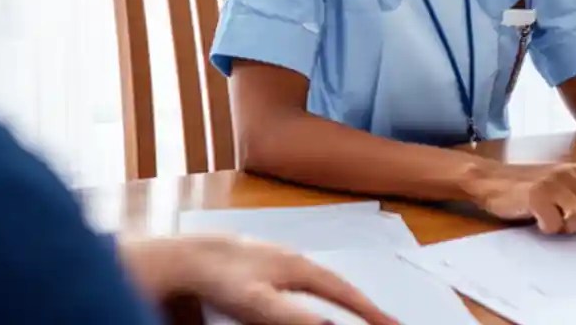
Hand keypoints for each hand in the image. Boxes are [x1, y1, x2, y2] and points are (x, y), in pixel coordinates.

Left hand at [119, 235, 397, 324]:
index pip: (344, 291)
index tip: (391, 324)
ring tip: (350, 308)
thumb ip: (299, 318)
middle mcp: (291, 257)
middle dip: (356, 302)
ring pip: (314, 279)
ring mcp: (274, 257)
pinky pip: (294, 280)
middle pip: (333, 283)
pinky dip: (309, 291)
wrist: (184, 257)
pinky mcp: (257, 262)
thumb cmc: (219, 279)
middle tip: (377, 318)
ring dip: (335, 294)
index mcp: (298, 266)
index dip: (368, 310)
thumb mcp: (261, 306)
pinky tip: (300, 296)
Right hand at [464, 161, 575, 249]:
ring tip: (546, 215)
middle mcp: (574, 175)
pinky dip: (546, 228)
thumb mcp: (562, 190)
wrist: (490, 180)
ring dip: (563, 226)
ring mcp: (556, 183)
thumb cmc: (527, 189)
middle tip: (560, 218)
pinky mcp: (539, 195)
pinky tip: (535, 216)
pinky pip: (555, 226)